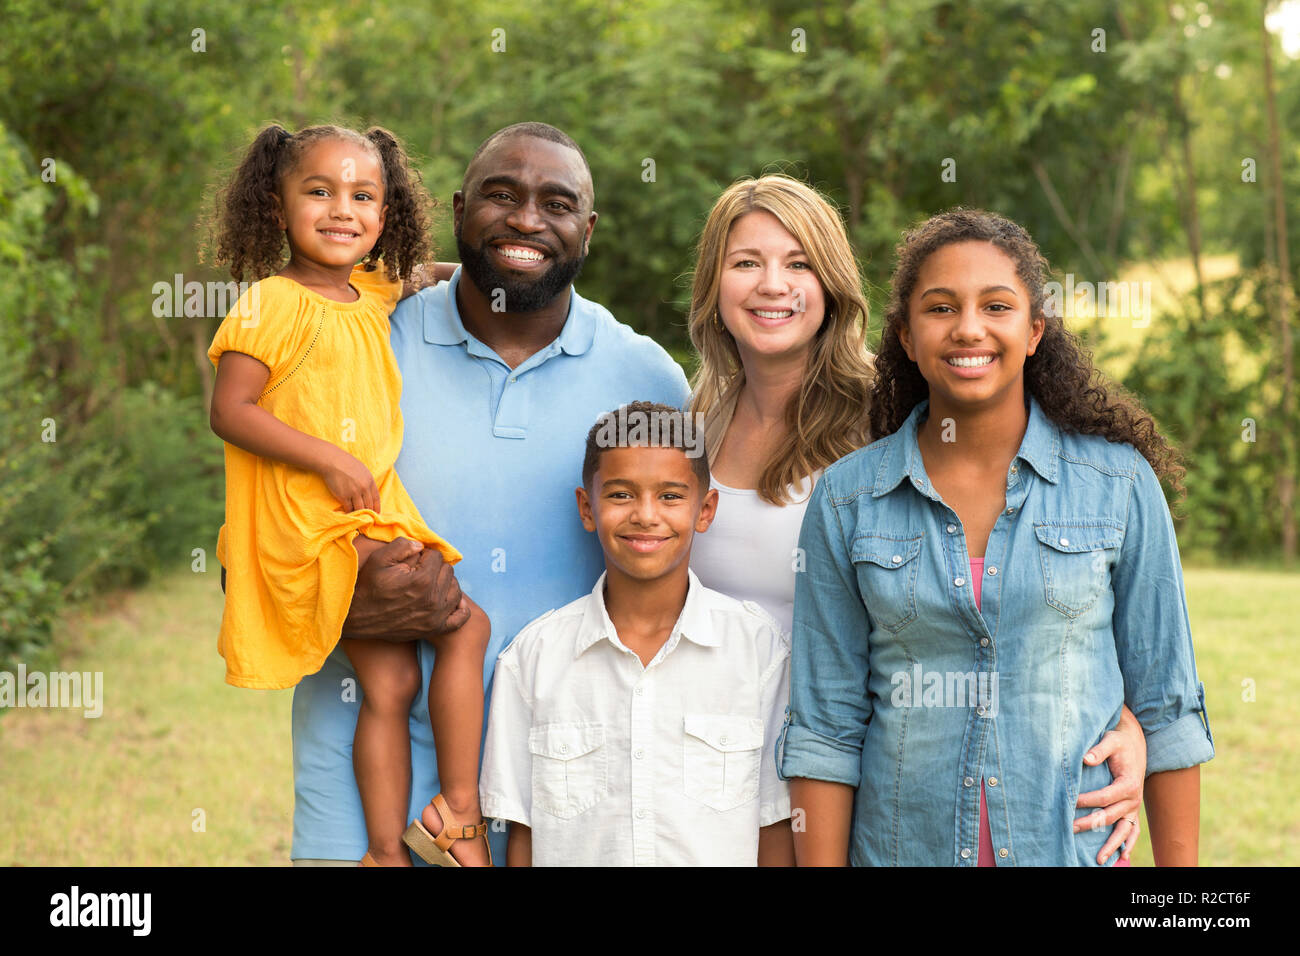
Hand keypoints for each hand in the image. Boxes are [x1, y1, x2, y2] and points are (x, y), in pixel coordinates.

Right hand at [323, 450, 379, 512]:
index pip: (376, 498)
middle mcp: (364, 488)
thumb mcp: (362, 470)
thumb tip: (368, 492)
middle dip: (368, 512)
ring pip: (359, 508)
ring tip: (357, 516)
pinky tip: (348, 512)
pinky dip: (348, 511)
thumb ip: (366, 481)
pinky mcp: (344, 496)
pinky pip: (349, 508)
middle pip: (369, 505)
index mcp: (370, 481)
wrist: (333, 461)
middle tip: (366, 518)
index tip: (376, 513)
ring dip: (358, 513)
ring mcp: (354, 492)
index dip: (376, 507)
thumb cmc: (346, 464)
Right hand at [343, 537, 470, 640]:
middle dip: (435, 567)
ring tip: (430, 583)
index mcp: (422, 579)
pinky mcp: (434, 628)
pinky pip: (460, 618)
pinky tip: (448, 599)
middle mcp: (433, 598)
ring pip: (456, 590)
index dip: (424, 554)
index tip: (412, 561)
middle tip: (419, 571)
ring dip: (446, 583)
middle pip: (448, 571)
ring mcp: (436, 616)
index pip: (437, 556)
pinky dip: (460, 608)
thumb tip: (421, 545)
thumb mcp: (379, 559)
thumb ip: (402, 545)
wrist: (358, 618)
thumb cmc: (368, 586)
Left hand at [1075, 705, 1146, 863]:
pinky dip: (1128, 843)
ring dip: (1112, 845)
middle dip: (1090, 824)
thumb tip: (1085, 758)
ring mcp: (1134, 807)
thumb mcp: (1111, 740)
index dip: (1086, 801)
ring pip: (1124, 831)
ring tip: (1099, 859)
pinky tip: (1122, 856)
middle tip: (1071, 829)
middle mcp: (1134, 799)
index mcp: (1129, 784)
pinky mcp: (1133, 809)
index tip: (1070, 802)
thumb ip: (1099, 750)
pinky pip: (1133, 830)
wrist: (1134, 743)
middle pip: (1110, 816)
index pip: (1104, 797)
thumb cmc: (1119, 742)